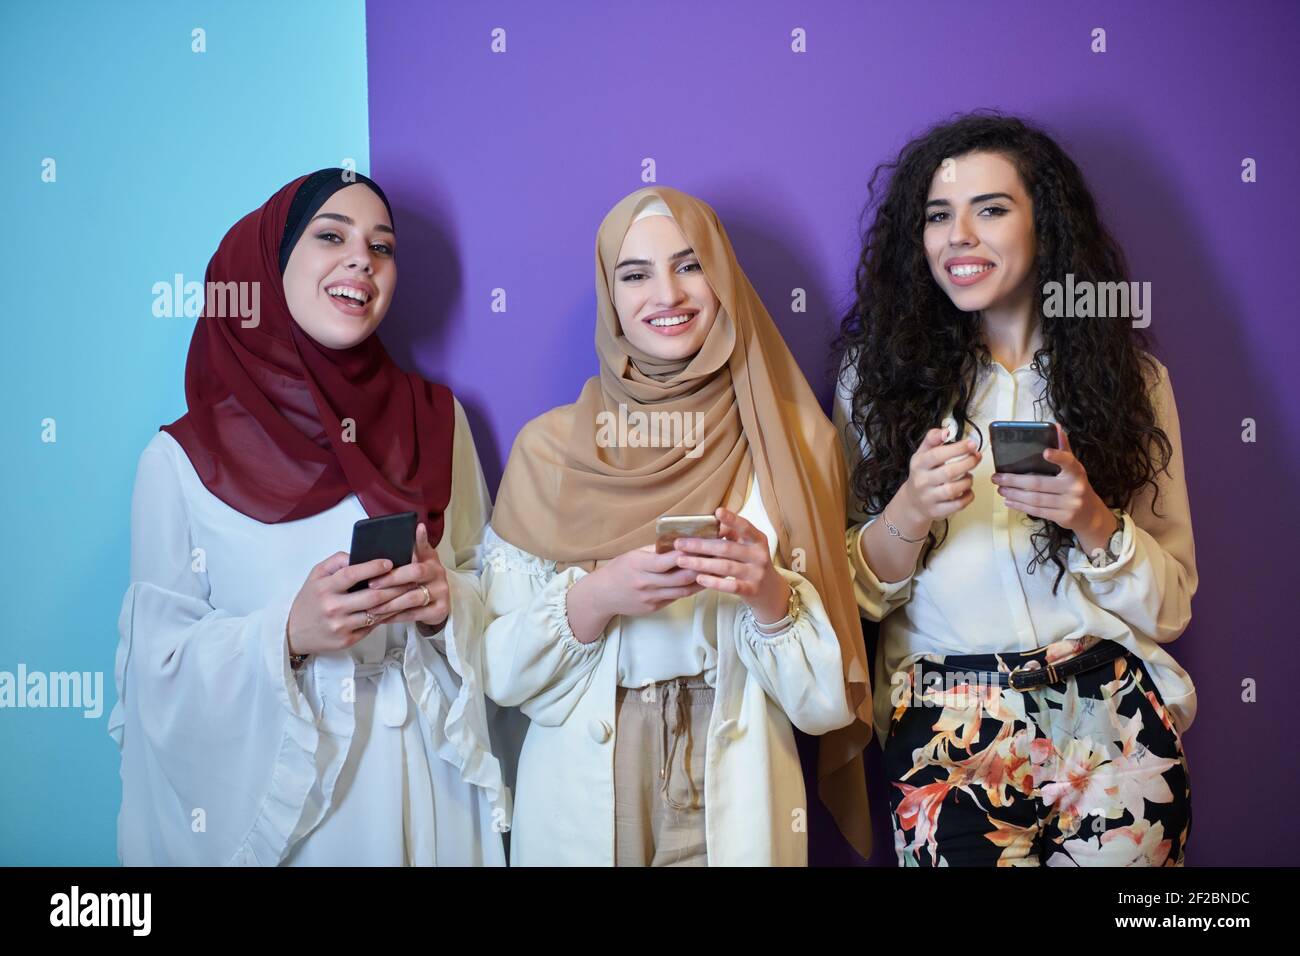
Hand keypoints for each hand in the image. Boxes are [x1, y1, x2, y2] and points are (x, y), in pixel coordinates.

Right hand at [287, 553, 406, 656]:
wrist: (293, 632)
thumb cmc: (310, 600)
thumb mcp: (316, 575)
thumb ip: (337, 561)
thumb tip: (360, 554)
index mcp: (324, 588)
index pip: (351, 574)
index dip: (372, 567)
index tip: (389, 562)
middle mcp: (333, 607)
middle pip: (372, 596)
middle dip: (395, 586)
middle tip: (410, 577)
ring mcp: (341, 626)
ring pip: (376, 613)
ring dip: (396, 602)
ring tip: (409, 591)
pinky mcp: (347, 640)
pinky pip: (373, 626)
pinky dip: (386, 616)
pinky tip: (397, 607)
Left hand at [361, 523, 450, 631]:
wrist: (440, 602)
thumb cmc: (423, 579)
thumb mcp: (421, 560)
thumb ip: (415, 547)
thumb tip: (417, 527)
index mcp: (431, 559)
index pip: (423, 548)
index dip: (418, 541)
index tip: (405, 540)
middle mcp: (438, 574)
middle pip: (415, 573)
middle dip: (391, 579)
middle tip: (371, 584)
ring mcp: (441, 592)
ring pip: (412, 598)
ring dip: (389, 603)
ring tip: (371, 606)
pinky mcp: (440, 610)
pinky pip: (414, 614)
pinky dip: (396, 616)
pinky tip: (382, 617)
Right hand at [580, 545, 704, 619]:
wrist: (602, 595)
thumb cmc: (618, 570)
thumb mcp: (633, 555)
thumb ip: (654, 551)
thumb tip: (678, 543)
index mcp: (639, 566)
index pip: (667, 561)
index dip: (686, 554)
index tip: (701, 545)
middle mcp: (646, 583)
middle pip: (680, 577)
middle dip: (700, 568)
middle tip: (716, 559)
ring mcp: (651, 598)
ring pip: (683, 590)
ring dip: (701, 581)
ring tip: (715, 572)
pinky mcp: (654, 607)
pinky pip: (676, 597)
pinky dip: (689, 589)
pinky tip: (700, 582)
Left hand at [673, 507, 789, 623]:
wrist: (770, 590)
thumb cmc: (752, 563)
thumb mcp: (747, 546)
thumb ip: (732, 535)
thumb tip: (711, 525)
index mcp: (757, 540)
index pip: (745, 527)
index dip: (732, 519)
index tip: (717, 511)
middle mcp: (759, 555)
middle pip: (727, 548)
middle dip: (701, 546)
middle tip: (680, 544)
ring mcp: (756, 573)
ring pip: (726, 567)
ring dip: (701, 563)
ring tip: (682, 561)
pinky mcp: (752, 590)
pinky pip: (730, 586)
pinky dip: (714, 582)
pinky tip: (699, 578)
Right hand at [894, 427, 981, 532]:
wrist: (912, 502)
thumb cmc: (922, 474)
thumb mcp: (922, 454)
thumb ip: (932, 439)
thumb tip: (945, 431)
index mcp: (918, 464)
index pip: (937, 455)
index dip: (957, 448)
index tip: (972, 444)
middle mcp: (922, 481)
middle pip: (949, 472)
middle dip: (968, 463)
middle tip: (976, 457)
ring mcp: (929, 498)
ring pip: (954, 489)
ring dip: (968, 480)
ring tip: (969, 475)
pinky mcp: (937, 511)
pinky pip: (958, 505)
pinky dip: (968, 496)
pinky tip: (967, 490)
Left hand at [991, 424, 1111, 539]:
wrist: (1089, 513)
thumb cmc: (1076, 485)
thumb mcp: (1074, 468)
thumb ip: (1063, 449)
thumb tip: (1056, 427)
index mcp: (1077, 472)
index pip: (1069, 462)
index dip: (1058, 457)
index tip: (1045, 452)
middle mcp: (1074, 488)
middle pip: (1039, 483)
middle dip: (1014, 481)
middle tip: (997, 478)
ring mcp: (1069, 504)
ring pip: (1035, 499)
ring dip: (1014, 494)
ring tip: (1000, 489)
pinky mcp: (1062, 517)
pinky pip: (1037, 511)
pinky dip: (1020, 506)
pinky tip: (1009, 501)